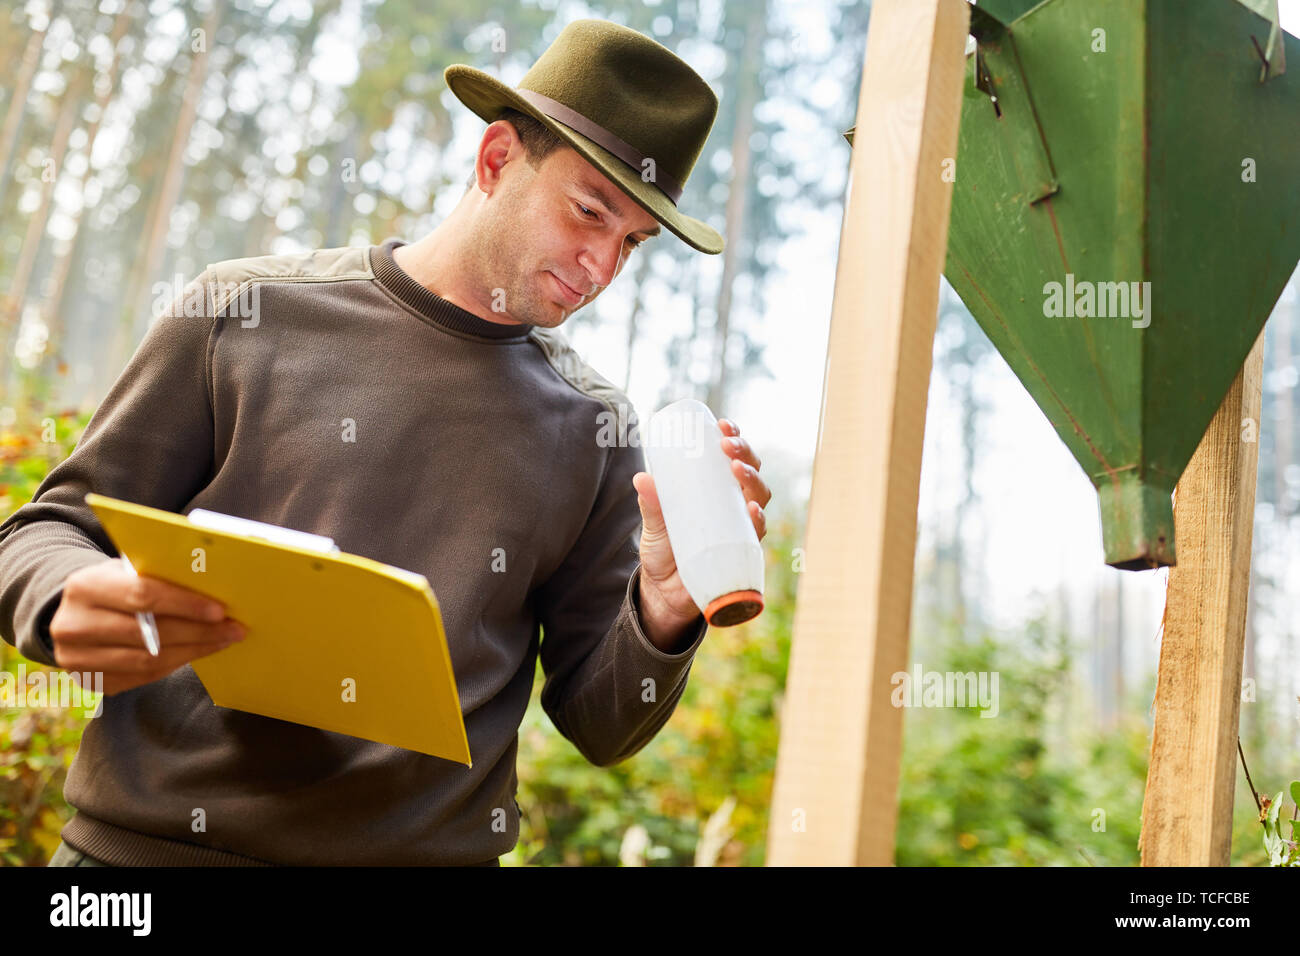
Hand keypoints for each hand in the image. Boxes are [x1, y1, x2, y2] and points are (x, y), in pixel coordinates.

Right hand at [48, 559, 246, 694]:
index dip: (185, 604)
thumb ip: (159, 577)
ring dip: (193, 651)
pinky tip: (198, 652)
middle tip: (234, 629)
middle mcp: (73, 625)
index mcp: (85, 587)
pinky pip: (143, 677)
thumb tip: (213, 587)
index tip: (220, 611)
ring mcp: (77, 659)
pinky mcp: (89, 682)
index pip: (143, 596)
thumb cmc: (112, 587)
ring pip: (149, 660)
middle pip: (150, 633)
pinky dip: (176, 664)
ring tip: (223, 641)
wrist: (72, 615)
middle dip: (199, 631)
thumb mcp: (126, 572)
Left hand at [633, 417, 770, 647]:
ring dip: (753, 481)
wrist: (664, 594)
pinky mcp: (740, 554)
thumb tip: (641, 478)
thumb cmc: (664, 552)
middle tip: (727, 446)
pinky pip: (756, 536)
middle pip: (752, 474)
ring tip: (737, 470)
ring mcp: (739, 529)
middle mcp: (733, 508)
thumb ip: (651, 505)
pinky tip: (753, 510)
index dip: (735, 438)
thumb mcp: (653, 526)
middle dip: (745, 455)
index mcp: (716, 492)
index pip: (733, 459)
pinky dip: (757, 522)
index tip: (723, 425)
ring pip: (759, 498)